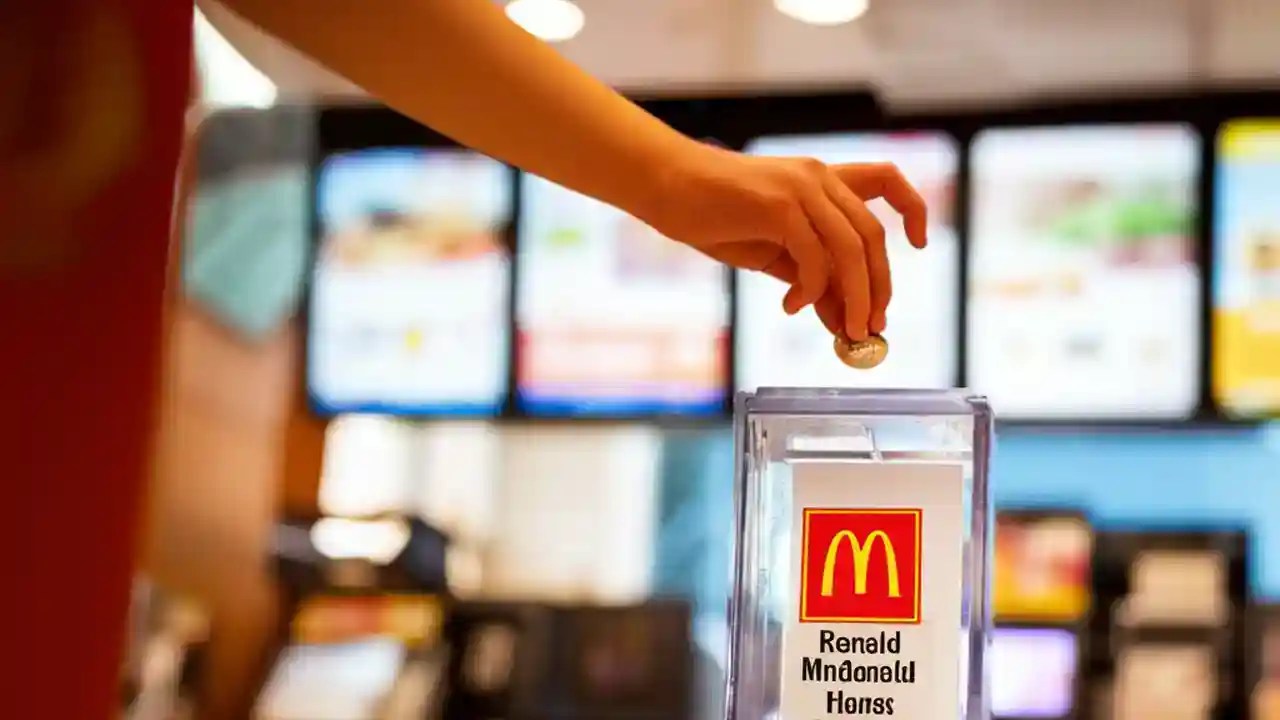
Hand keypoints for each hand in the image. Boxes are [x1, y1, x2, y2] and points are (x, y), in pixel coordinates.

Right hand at [638, 142, 927, 340]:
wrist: (666, 186)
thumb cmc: (711, 215)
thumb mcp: (771, 254)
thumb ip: (809, 279)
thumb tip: (843, 320)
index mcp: (821, 181)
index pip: (886, 181)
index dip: (913, 210)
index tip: (919, 244)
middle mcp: (818, 178)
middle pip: (873, 236)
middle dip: (879, 287)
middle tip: (871, 325)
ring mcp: (801, 189)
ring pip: (852, 249)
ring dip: (856, 297)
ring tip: (847, 330)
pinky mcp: (779, 206)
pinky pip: (814, 258)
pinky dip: (811, 290)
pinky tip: (790, 306)